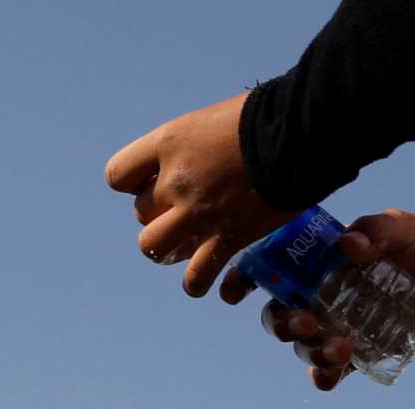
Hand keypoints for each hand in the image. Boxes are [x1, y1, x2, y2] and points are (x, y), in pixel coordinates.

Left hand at [105, 94, 290, 298]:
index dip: (133, 184)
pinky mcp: (225, 239)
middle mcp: (175, 181)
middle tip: (186, 212)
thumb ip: (192, 147)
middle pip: (140, 213)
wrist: (297, 135)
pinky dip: (196, 283)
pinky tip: (204, 279)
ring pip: (153, 247)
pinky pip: (196, 276)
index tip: (155, 181)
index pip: (117, 175)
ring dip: (167, 249)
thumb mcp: (212, 120)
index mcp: (169, 143)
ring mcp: (198, 214)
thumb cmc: (263, 118)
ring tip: (186, 247)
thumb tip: (196, 162)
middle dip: (158, 215)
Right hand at [221, 211, 414, 390]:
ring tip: (340, 347)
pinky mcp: (357, 353)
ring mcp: (337, 325)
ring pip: (302, 344)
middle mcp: (322, 294)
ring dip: (309, 349)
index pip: (274, 267)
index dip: (245, 278)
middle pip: (280, 313)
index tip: (232, 293)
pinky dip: (323, 375)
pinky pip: (327, 371)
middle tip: (308, 321)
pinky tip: (334, 372)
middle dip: (283, 322)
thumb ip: (378, 232)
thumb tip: (350, 245)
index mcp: (322, 260)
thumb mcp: (405, 230)